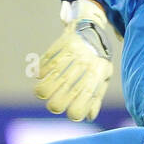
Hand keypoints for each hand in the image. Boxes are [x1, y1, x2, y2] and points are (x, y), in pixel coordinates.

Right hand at [34, 0, 117, 121]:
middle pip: (70, 83)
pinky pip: (51, 55)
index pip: (88, 91)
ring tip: (40, 94)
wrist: (94, 28)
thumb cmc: (98, 59)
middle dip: (59, 99)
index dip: (79, 106)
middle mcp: (88, 59)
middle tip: (52, 108)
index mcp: (100, 70)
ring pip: (57, 70)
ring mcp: (76, 49)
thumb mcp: (104, 75)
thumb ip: (97, 95)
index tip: (71, 116)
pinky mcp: (64, 41)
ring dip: (47, 84)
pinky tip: (39, 76)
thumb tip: (89, 115)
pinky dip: (43, 66)